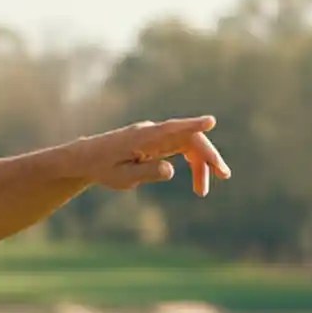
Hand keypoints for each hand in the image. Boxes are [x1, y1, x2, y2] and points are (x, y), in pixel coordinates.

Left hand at [75, 116, 231, 196]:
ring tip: (203, 191)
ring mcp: (156, 136)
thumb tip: (171, 170)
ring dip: (201, 165)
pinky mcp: (157, 142)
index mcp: (143, 138)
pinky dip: (192, 163)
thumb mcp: (123, 178)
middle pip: (188, 138)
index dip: (193, 125)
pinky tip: (197, 181)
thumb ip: (147, 173)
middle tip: (223, 176)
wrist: (88, 159)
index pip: (172, 128)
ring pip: (188, 145)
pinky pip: (181, 148)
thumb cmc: (104, 168)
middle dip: (208, 156)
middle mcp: (153, 132)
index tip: (211, 122)